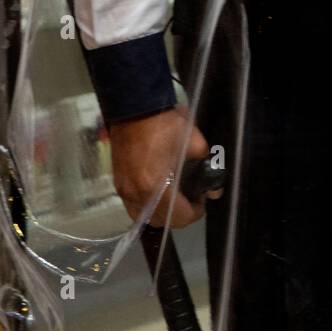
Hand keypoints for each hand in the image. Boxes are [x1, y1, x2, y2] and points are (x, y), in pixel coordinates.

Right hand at [110, 104, 221, 229]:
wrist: (135, 108)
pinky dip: (147, 204)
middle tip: (190, 198)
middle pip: (161, 222)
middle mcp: (136, 195)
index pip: (179, 217)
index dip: (196, 212)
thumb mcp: (195, 143)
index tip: (201, 200)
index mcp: (156, 186)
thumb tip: (213, 189)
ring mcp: (124, 190)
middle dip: (180, 214)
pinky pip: (133, 205)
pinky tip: (157, 189)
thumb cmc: (166, 124)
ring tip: (173, 195)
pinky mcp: (117, 183)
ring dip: (162, 213)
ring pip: (145, 217)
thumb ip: (207, 168)